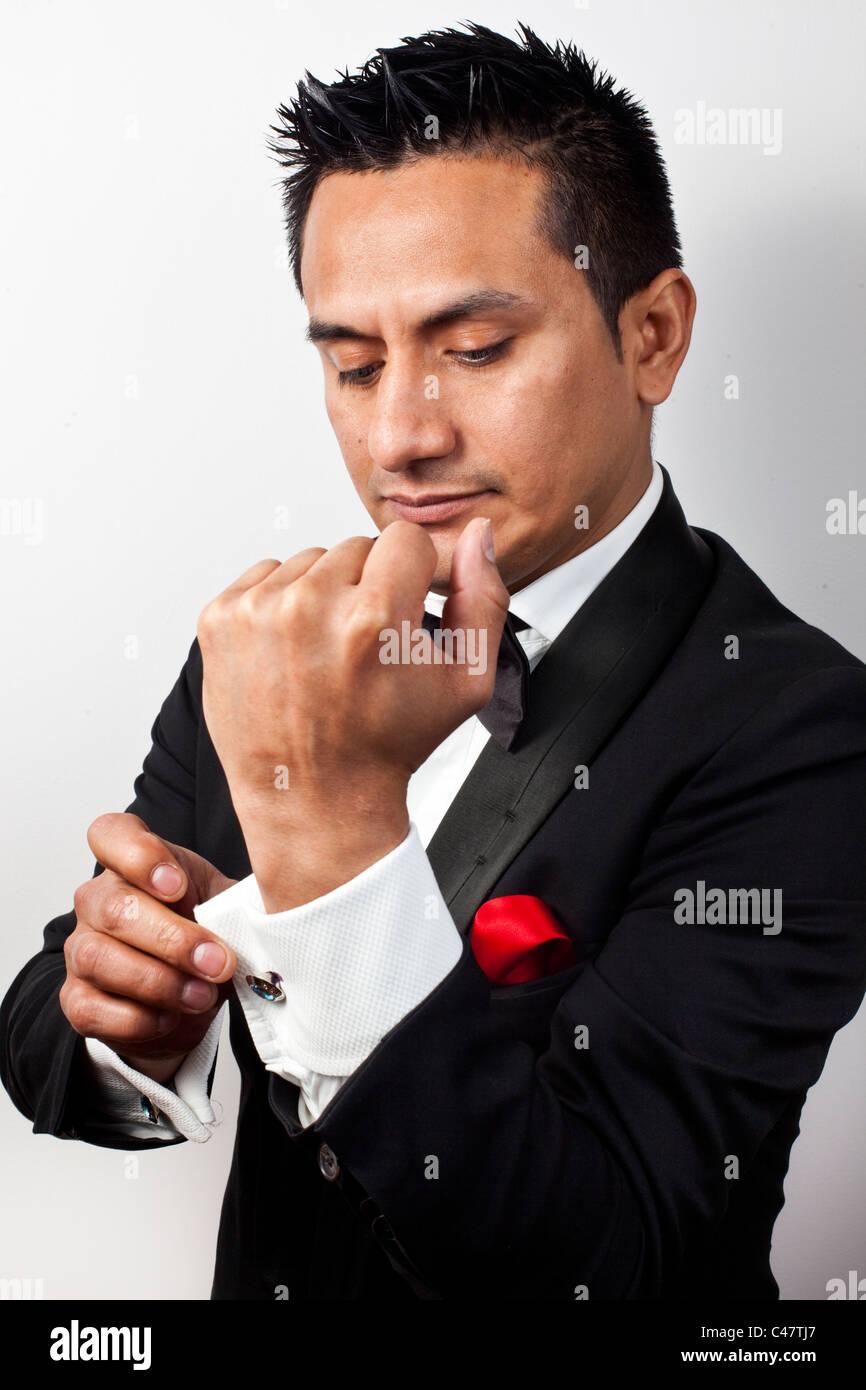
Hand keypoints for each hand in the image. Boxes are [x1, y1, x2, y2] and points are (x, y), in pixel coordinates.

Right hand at [61, 813, 237, 1083]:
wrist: (189, 998)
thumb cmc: (205, 936)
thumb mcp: (225, 906)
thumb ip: (236, 902)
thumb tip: (269, 911)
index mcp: (131, 864)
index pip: (111, 835)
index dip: (139, 855)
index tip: (178, 885)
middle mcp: (98, 900)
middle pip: (115, 907)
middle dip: (173, 939)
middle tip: (217, 961)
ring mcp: (81, 949)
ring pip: (99, 958)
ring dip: (159, 982)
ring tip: (202, 995)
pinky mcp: (78, 1000)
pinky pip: (92, 1009)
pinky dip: (138, 1019)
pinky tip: (171, 1017)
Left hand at [196, 516, 508, 908]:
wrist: (314, 798)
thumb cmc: (388, 744)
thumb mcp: (465, 682)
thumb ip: (483, 599)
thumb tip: (476, 535)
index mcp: (372, 619)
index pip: (404, 540)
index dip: (412, 578)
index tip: (402, 616)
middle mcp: (308, 608)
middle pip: (355, 547)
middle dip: (367, 587)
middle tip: (362, 647)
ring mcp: (256, 612)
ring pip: (309, 561)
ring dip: (323, 595)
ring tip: (326, 653)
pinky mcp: (220, 619)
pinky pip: (265, 575)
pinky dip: (281, 604)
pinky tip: (293, 652)